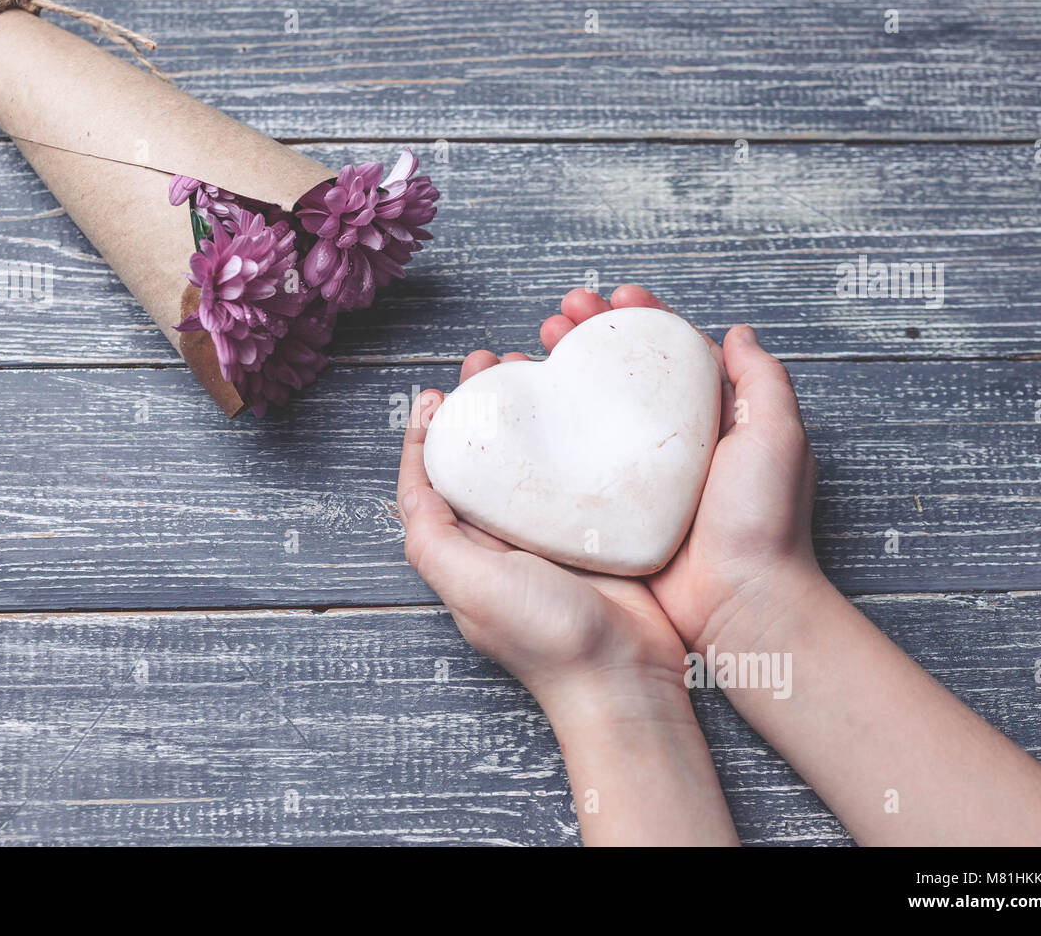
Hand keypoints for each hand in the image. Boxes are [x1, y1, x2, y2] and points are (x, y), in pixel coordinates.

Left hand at [397, 377, 739, 845]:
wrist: (625, 677)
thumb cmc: (544, 637)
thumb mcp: (466, 583)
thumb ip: (429, 532)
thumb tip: (414, 473)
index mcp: (467, 548)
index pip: (436, 478)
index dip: (431, 431)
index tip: (439, 391)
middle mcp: (507, 538)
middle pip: (487, 456)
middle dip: (484, 406)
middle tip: (496, 362)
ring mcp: (557, 534)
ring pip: (536, 456)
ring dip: (532, 410)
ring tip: (538, 368)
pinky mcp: (603, 531)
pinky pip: (586, 472)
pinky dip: (582, 435)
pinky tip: (591, 406)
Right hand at [539, 285, 823, 652]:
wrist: (740, 603)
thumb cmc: (765, 523)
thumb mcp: (778, 437)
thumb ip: (762, 381)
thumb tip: (738, 332)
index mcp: (714, 419)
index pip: (672, 353)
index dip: (642, 319)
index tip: (614, 297)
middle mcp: (673, 445)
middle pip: (623, 375)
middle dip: (589, 338)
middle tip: (558, 317)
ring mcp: (639, 479)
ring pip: (591, 413)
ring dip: (560, 378)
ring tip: (528, 353)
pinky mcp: (612, 512)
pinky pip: (574, 466)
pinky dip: (548, 436)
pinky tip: (524, 416)